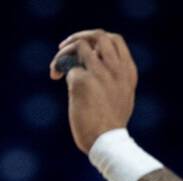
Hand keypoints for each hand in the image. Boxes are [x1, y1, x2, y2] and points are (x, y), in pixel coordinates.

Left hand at [49, 29, 137, 153]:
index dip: (98, 40)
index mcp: (127, 72)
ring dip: (64, 51)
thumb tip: (95, 67)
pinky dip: (60, 68)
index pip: (115, 40)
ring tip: (56, 65)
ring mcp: (100, 73)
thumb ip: (115, 79)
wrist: (107, 143)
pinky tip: (55, 76)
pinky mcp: (82, 82)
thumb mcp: (122, 98)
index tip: (87, 49)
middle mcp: (115, 69)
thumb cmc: (111, 127)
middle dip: (80, 37)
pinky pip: (69, 68)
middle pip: (98, 35)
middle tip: (65, 47)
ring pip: (80, 45)